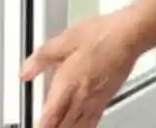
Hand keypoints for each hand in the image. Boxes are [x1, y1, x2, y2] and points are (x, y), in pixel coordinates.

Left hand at [19, 10, 144, 127]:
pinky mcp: (106, 98)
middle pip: (63, 127)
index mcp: (68, 85)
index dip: (40, 126)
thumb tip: (26, 70)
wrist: (129, 36)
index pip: (50, 117)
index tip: (33, 125)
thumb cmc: (103, 36)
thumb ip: (42, 57)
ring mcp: (95, 101)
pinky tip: (81, 126)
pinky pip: (92, 122)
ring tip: (58, 127)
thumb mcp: (66, 40)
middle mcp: (82, 98)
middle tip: (44, 126)